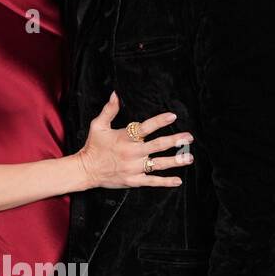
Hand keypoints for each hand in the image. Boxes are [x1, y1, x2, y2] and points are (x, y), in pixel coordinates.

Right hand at [77, 92, 193, 189]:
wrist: (85, 170)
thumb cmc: (93, 146)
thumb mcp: (98, 125)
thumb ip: (109, 110)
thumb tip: (116, 94)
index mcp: (125, 138)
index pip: (146, 127)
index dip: (160, 121)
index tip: (173, 116)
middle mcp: (132, 153)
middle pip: (158, 145)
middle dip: (175, 141)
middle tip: (189, 138)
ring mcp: (134, 168)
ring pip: (159, 164)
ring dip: (175, 161)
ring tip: (189, 158)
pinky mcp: (133, 180)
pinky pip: (152, 181)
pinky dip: (165, 182)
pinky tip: (177, 180)